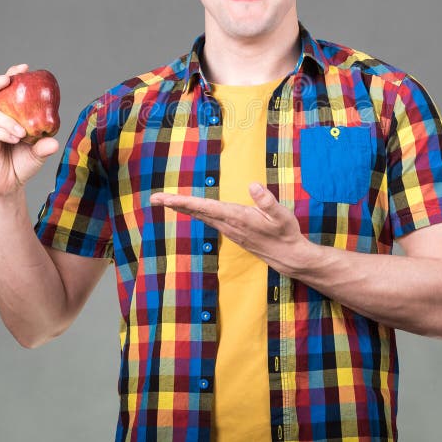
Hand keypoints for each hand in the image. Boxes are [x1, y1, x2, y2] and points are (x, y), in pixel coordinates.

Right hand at [0, 64, 59, 199]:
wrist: (11, 184)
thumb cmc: (24, 163)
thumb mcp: (40, 153)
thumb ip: (46, 146)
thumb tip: (54, 142)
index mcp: (10, 114)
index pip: (8, 90)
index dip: (13, 75)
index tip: (25, 67)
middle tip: (8, 79)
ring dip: (8, 120)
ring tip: (22, 133)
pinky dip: (4, 133)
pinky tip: (16, 140)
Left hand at [150, 183, 317, 275]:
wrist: (288, 256)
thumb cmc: (285, 234)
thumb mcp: (281, 215)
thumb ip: (267, 201)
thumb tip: (252, 185)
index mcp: (236, 217)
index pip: (204, 208)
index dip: (184, 202)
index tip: (166, 200)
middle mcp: (228, 224)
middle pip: (196, 212)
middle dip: (175, 204)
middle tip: (154, 198)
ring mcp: (228, 229)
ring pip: (200, 216)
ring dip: (182, 208)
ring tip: (165, 201)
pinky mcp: (232, 231)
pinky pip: (208, 219)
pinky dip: (194, 212)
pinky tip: (188, 209)